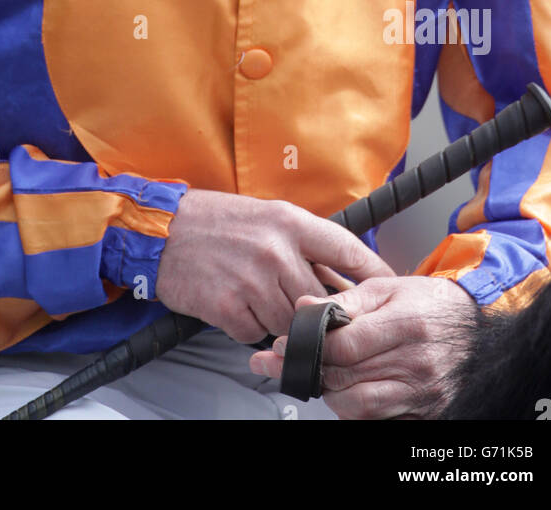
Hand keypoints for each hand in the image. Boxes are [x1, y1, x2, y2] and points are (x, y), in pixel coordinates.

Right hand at [154, 187, 394, 343]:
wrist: (159, 231)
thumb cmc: (211, 221)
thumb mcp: (264, 217)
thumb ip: (301, 243)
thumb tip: (339, 273)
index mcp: (288, 221)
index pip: (346, 249)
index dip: (373, 271)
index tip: (391, 285)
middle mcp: (274, 249)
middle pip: (319, 300)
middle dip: (314, 310)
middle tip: (301, 306)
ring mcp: (251, 280)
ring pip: (289, 322)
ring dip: (277, 318)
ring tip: (254, 294)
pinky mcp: (227, 307)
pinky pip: (255, 333)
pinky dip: (247, 326)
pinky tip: (233, 303)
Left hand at [249, 275, 477, 417]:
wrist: (474, 326)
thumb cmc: (430, 303)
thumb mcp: (388, 288)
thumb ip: (345, 300)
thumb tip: (305, 307)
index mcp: (406, 326)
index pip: (344, 346)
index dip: (309, 345)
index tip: (286, 341)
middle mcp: (416, 365)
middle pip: (346, 379)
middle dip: (310, 370)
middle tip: (288, 361)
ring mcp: (422, 394)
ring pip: (359, 406)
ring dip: (331, 393)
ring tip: (322, 374)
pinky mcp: (424, 412)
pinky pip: (379, 418)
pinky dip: (356, 407)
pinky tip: (347, 389)